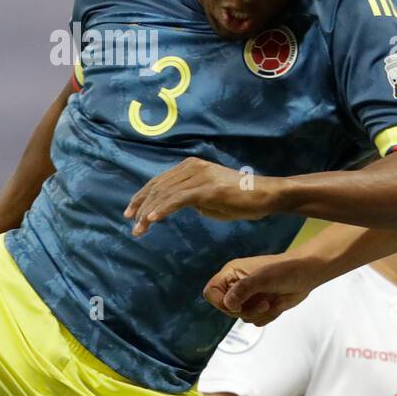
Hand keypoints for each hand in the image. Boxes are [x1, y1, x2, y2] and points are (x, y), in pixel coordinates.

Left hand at [124, 157, 279, 235]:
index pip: (159, 181)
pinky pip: (180, 199)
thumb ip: (191, 198)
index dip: (142, 197)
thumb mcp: (209, 197)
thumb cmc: (241, 199)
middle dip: (142, 208)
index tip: (130, 213)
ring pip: (166, 194)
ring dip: (150, 213)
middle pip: (158, 187)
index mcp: (191, 166)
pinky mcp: (209, 189)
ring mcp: (201, 176)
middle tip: (132, 226)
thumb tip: (176, 206)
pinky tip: (153, 220)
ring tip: (140, 229)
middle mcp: (193, 167)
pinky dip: (164, 210)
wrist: (266, 195)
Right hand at [202, 252, 322, 325]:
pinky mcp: (260, 307)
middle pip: (226, 309)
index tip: (238, 305)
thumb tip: (229, 304)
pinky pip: (256, 321)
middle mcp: (236, 286)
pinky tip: (278, 305)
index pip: (211, 292)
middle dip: (246, 310)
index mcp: (231, 274)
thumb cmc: (285, 270)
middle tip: (264, 303)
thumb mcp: (263, 277)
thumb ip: (244, 289)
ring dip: (259, 313)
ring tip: (272, 301)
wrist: (307, 274)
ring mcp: (248, 298)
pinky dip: (268, 316)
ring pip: (242, 317)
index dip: (221, 302)